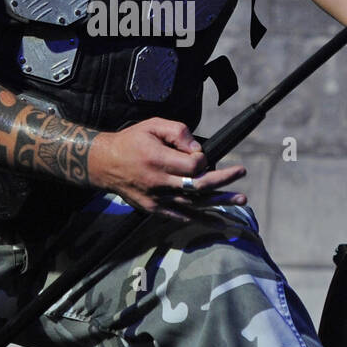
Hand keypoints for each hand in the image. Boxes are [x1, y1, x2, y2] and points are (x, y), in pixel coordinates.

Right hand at [88, 118, 247, 219]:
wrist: (105, 164)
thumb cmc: (131, 141)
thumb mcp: (152, 125)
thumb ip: (178, 132)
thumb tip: (198, 148)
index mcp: (158, 160)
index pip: (193, 165)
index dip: (203, 158)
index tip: (199, 153)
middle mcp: (159, 183)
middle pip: (198, 185)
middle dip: (223, 180)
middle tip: (241, 172)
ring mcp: (157, 199)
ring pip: (194, 204)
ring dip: (219, 203)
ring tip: (241, 199)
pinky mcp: (155, 209)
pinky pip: (181, 217)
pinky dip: (200, 219)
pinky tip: (219, 221)